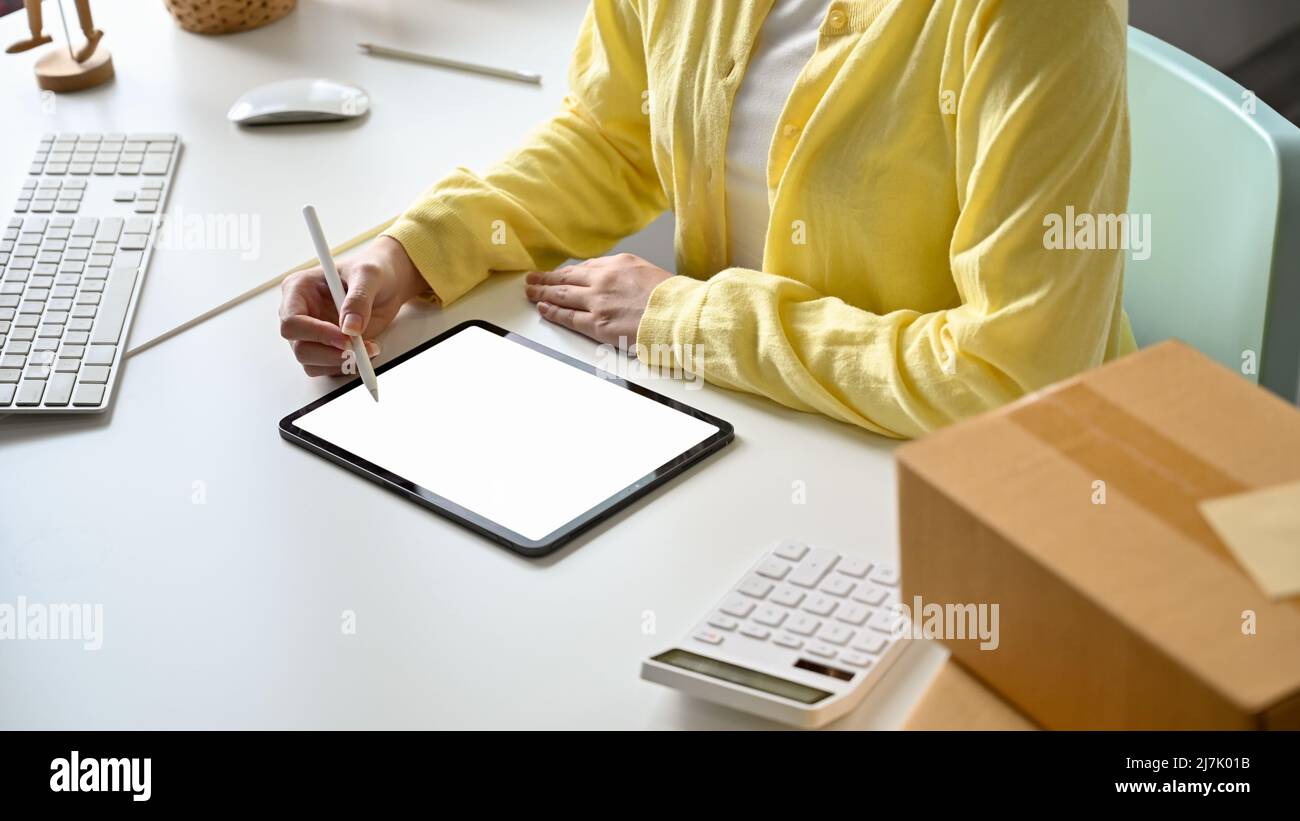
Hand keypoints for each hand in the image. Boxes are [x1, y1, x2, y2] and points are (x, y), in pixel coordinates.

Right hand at [279, 236, 427, 375]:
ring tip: (368, 347)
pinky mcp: (326, 347)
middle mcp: (300, 313)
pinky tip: (365, 351)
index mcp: (298, 289)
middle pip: (299, 347)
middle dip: (330, 353)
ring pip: (311, 362)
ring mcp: (312, 333)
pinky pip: (327, 368)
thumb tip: (350, 327)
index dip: (316, 334)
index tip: (344, 338)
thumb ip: (359, 299)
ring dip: (341, 362)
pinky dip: (347, 366)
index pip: (292, 321)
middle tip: (358, 348)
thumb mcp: (369, 275)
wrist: (388, 284)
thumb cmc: (373, 271)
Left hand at [525, 254, 672, 346]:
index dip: (568, 272)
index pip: (585, 267)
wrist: (677, 315)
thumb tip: (611, 279)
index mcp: (618, 264)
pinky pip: (568, 317)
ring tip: (530, 291)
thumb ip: (625, 274)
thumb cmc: (671, 298)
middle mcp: (603, 279)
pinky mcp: (597, 324)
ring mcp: (597, 302)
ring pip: (562, 295)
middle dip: (547, 278)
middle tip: (532, 278)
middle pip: (567, 277)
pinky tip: (542, 308)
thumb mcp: (648, 272)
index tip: (559, 273)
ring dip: (542, 292)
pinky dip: (552, 311)